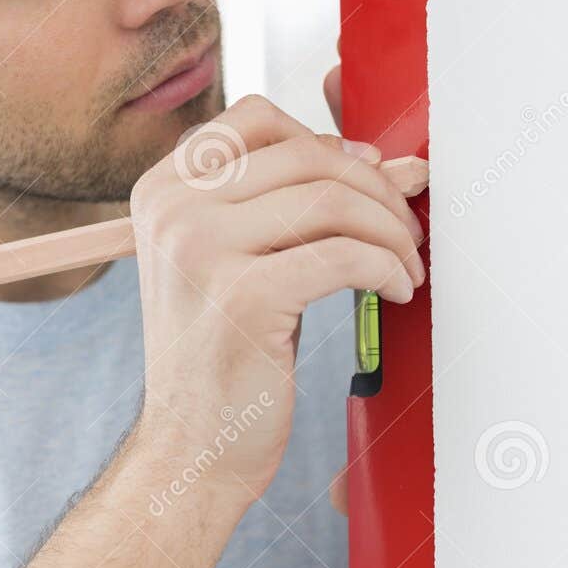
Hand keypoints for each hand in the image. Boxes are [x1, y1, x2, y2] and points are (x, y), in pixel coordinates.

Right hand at [128, 90, 426, 505]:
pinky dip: (386, 268)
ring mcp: (200, 250)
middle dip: (375, 188)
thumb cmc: (222, 356)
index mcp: (161, 191)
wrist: (190, 448)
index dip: (326, 141)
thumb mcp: (236, 262)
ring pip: (330, 199)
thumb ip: (291, 205)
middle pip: (304, 155)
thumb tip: (396, 164)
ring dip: (389, 230)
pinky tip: (396, 291)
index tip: (366, 179)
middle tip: (406, 229)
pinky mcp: (242, 295)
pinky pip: (343, 255)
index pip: (256, 119)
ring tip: (406, 265)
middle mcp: (171, 210)